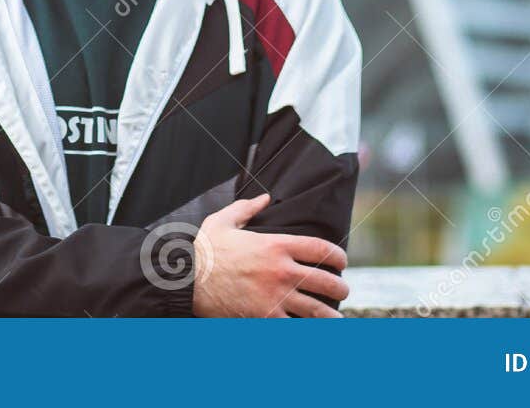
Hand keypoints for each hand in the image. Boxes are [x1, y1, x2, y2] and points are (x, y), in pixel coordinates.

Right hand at [190, 192, 348, 317]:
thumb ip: (246, 208)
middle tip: (342, 290)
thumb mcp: (222, 221)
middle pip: (326, 281)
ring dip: (332, 316)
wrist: (186, 281)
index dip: (338, 256)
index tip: (342, 262)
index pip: (321, 249)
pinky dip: (307, 332)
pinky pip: (296, 329)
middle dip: (340, 287)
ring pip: (318, 310)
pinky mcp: (266, 319)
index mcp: (275, 245)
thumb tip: (265, 197)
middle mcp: (281, 271)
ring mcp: (275, 298)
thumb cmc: (204, 251)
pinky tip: (314, 333)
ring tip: (337, 319)